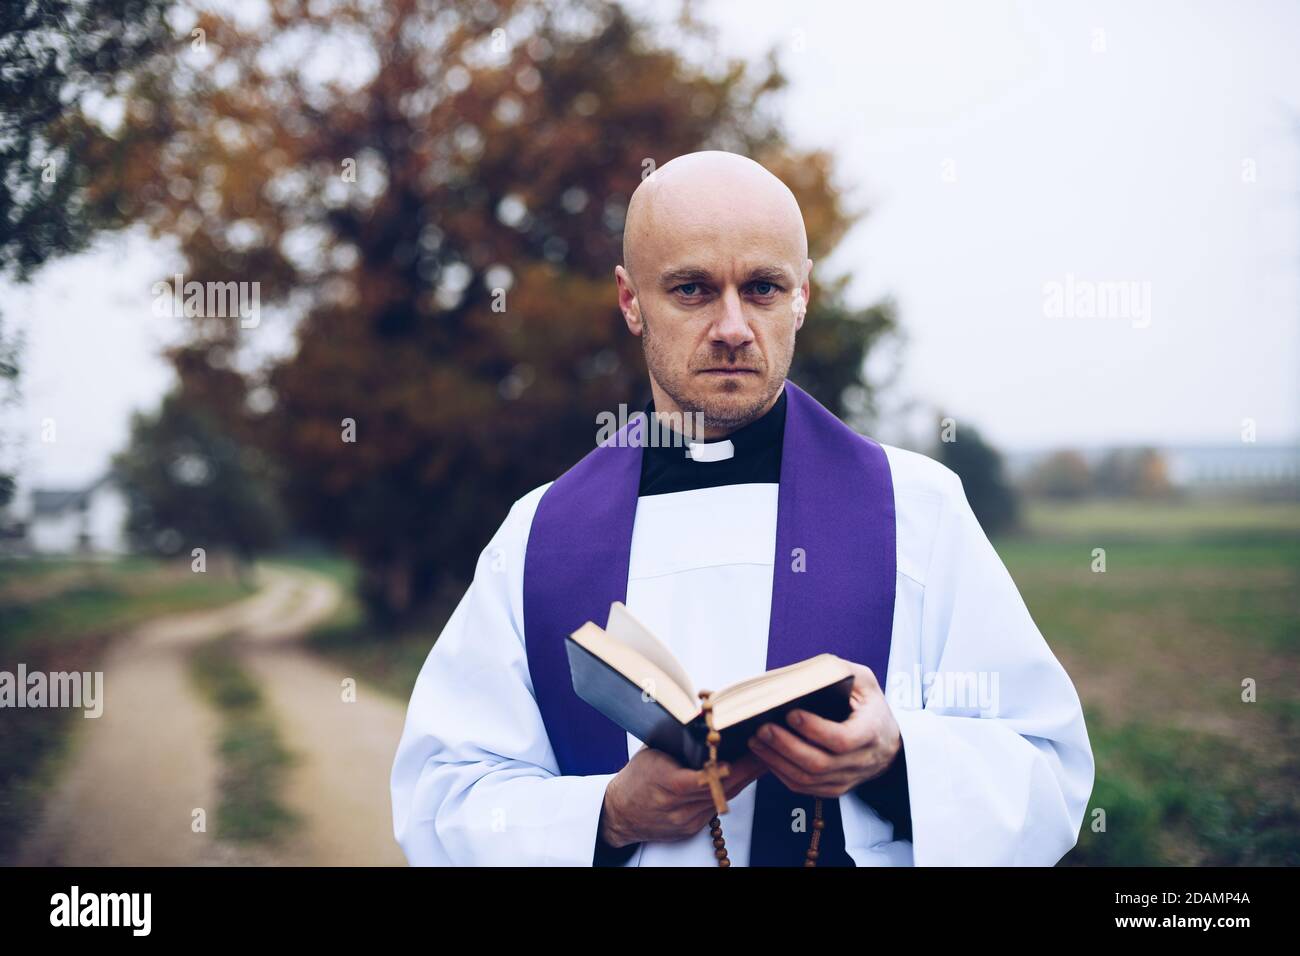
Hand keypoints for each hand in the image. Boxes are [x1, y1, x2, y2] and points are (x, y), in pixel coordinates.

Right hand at [599, 746, 767, 847]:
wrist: (619, 814)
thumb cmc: (635, 779)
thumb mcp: (653, 752)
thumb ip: (679, 741)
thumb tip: (707, 720)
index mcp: (668, 784)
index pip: (704, 778)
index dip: (727, 768)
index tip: (746, 753)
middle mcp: (680, 806)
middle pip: (723, 788)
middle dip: (748, 769)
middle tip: (766, 750)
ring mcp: (688, 820)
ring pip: (725, 798)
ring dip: (743, 779)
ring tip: (761, 759)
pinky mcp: (692, 828)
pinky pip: (717, 807)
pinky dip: (729, 791)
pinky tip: (740, 777)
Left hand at [746, 660, 899, 797]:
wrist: (888, 744)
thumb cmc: (872, 709)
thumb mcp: (865, 682)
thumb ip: (839, 672)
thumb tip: (805, 672)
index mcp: (871, 731)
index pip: (843, 740)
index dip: (815, 729)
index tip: (791, 714)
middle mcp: (860, 760)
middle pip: (819, 763)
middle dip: (785, 746)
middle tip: (763, 728)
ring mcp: (847, 779)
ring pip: (808, 780)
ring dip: (777, 761)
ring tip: (757, 740)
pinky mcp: (834, 789)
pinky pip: (804, 788)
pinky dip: (781, 773)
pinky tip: (767, 756)